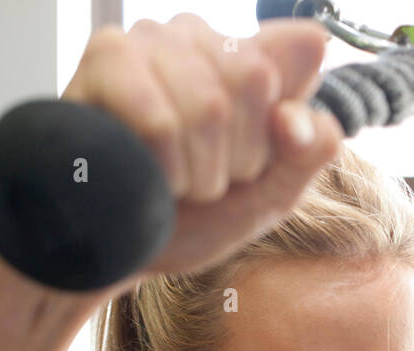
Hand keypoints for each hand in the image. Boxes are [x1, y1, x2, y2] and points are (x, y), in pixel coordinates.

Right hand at [61, 14, 344, 289]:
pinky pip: (158, 121)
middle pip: (251, 81)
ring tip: (169, 179)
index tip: (240, 166)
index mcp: (245, 53)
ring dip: (193, 171)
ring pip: (207, 106)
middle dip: (231, 156)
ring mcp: (149, 40)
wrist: (123, 252)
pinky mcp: (104, 57)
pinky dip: (160, 170)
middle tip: (198, 178)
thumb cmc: (192, 217)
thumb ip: (308, 153)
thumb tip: (305, 118)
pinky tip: (142, 174)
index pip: (289, 68)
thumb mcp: (270, 194)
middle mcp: (197, 34)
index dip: (265, 140)